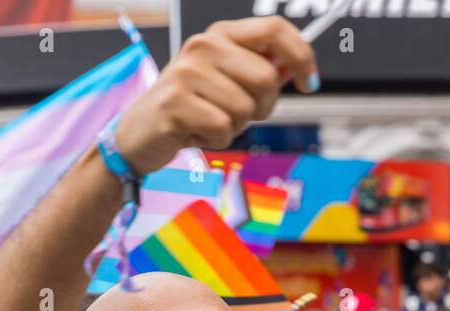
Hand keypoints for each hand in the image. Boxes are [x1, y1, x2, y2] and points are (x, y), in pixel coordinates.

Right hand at [114, 16, 316, 174]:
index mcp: (220, 35)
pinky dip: (216, 141)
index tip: (309, 83)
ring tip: (209, 123)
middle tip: (238, 116)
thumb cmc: (189, 110)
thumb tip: (294, 67)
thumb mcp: (226, 84)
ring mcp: (186, 73)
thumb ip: (259, 72)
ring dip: (235, 127)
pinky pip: (223, 130)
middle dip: (263, 107)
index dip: (302, 56)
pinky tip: (195, 133)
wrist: (139, 135)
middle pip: (266, 78)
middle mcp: (203, 46)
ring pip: (245, 108)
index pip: (274, 29)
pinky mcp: (175, 103)